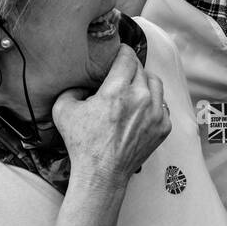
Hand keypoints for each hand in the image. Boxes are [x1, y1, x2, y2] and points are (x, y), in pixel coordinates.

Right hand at [51, 45, 170, 187]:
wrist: (101, 174)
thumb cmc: (82, 143)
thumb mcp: (63, 110)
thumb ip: (71, 88)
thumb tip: (82, 82)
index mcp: (117, 90)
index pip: (127, 56)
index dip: (121, 52)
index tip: (118, 53)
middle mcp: (141, 98)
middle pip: (141, 69)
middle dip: (130, 69)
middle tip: (120, 75)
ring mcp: (156, 113)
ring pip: (155, 83)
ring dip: (144, 82)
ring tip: (132, 90)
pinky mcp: (163, 127)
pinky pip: (162, 105)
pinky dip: (153, 104)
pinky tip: (139, 110)